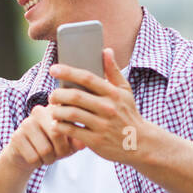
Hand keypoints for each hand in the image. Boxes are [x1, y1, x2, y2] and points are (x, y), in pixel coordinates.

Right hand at [1, 104, 85, 172]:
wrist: (26, 156)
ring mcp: (26, 123)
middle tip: (59, 154)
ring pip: (45, 150)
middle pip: (57, 135)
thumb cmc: (52, 146)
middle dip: (61, 151)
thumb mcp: (68, 143)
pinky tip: (35, 158)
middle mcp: (39, 111)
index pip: (70, 120)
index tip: (71, 145)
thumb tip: (82, 143)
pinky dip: (37, 163)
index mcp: (55, 108)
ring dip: (49, 159)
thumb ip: (77, 141)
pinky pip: (33, 157)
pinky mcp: (16, 137)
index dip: (72, 138)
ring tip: (47, 156)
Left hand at [47, 48, 153, 164]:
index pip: (88, 78)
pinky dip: (60, 126)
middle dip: (58, 94)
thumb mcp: (125, 91)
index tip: (53, 69)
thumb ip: (113, 71)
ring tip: (54, 109)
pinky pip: (71, 131)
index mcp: (113, 93)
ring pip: (71, 114)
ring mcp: (102, 125)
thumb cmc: (128, 114)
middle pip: (75, 96)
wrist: (140, 143)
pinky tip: (57, 124)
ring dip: (57, 110)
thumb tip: (106, 50)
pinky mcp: (96, 141)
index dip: (68, 72)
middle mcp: (108, 108)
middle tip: (52, 96)